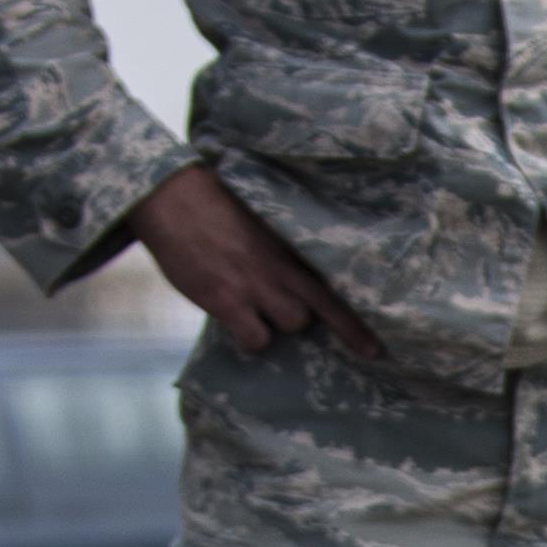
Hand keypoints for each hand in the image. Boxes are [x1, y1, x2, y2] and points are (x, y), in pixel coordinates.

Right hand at [121, 163, 378, 359]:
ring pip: (289, 325)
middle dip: (296, 314)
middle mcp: (280, 268)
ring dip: (270, 324)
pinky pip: (255, 340)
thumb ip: (281, 253)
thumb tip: (296, 286)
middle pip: (312, 315)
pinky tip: (232, 319)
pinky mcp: (227, 300)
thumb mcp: (259, 224)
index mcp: (289, 247)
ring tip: (245, 301)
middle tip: (268, 298)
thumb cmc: (212, 208)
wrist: (170, 195)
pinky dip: (247, 338)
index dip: (355, 324)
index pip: (333, 290)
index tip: (377, 351)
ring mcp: (256, 285)